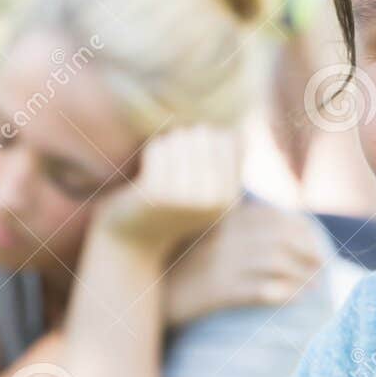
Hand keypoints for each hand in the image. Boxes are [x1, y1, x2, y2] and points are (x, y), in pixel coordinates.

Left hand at [93, 125, 242, 253]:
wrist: (135, 241)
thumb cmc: (174, 208)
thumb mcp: (207, 191)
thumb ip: (226, 166)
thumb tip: (240, 135)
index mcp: (229, 199)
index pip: (228, 140)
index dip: (208, 138)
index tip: (193, 154)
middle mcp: (212, 200)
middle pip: (204, 136)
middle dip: (186, 138)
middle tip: (173, 157)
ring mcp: (185, 197)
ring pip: (180, 139)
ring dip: (168, 144)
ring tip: (162, 164)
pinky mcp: (157, 194)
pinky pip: (158, 149)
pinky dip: (152, 152)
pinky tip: (147, 170)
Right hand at [163, 200, 325, 325]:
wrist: (146, 293)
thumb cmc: (181, 266)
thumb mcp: (205, 237)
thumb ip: (234, 226)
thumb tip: (278, 229)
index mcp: (221, 219)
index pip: (273, 217)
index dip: (301, 231)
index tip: (316, 246)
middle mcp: (223, 237)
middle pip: (279, 239)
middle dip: (307, 253)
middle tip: (321, 268)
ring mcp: (220, 264)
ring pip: (274, 263)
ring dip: (301, 275)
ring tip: (313, 287)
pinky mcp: (216, 292)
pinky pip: (260, 290)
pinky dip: (283, 294)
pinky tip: (294, 300)